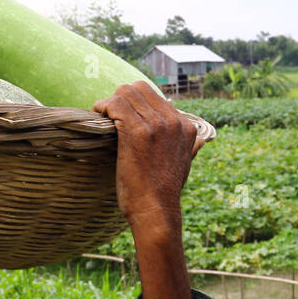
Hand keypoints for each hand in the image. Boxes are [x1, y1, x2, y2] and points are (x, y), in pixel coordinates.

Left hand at [92, 81, 203, 236]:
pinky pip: (115, 104)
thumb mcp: (185, 165)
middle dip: (119, 99)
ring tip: (101, 117)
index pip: (153, 95)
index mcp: (186, 126)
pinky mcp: (137, 132)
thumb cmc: (165, 193)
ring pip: (125, 93)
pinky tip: (98, 118)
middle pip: (138, 88)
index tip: (120, 117)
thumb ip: (191, 148)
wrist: (156, 210)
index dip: (133, 103)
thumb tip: (199, 142)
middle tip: (108, 116)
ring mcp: (156, 125)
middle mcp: (173, 121)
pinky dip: (102, 107)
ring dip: (109, 103)